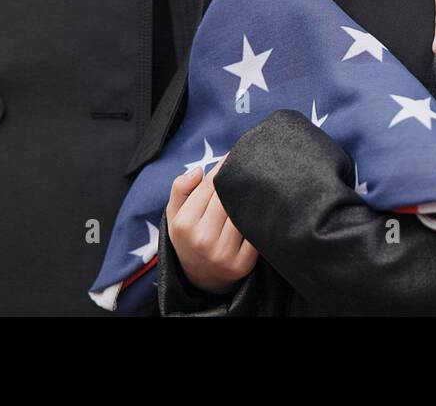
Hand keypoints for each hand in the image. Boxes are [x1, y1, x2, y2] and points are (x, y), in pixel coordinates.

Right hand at [165, 160, 257, 293]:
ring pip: (241, 212)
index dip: (221, 169)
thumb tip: (199, 170)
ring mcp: (223, 253)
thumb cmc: (189, 238)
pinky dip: (258, 218)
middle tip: (246, 167)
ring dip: (249, 197)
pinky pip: (255, 231)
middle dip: (235, 181)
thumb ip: (180, 189)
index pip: (207, 187)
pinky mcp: (243, 263)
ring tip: (254, 185)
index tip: (231, 157)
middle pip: (226, 197)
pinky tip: (260, 208)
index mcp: (183, 225)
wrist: (202, 279)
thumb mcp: (175, 216)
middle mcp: (202, 239)